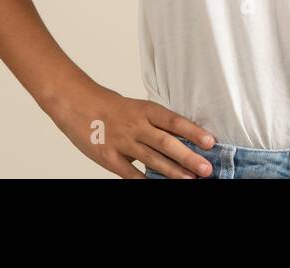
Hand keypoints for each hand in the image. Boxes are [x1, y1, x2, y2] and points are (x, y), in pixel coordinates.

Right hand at [47, 82, 218, 178]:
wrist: (77, 104)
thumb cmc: (111, 108)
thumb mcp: (137, 108)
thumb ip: (157, 124)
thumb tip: (184, 140)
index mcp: (145, 110)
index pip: (174, 121)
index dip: (193, 131)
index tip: (211, 142)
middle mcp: (136, 125)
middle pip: (166, 142)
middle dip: (189, 157)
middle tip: (206, 169)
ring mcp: (122, 142)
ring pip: (152, 159)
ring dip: (173, 172)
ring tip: (190, 180)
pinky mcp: (109, 157)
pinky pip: (130, 173)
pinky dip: (144, 181)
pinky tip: (158, 186)